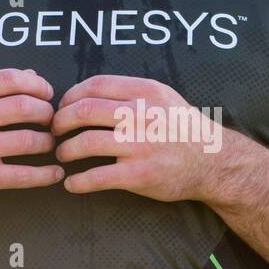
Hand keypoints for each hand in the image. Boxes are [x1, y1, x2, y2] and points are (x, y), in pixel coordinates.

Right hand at [0, 68, 62, 207]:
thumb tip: (32, 74)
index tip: (47, 94)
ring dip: (48, 142)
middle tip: (51, 120)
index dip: (38, 85)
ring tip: (50, 143)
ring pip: (28, 140)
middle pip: (25, 107)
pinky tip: (54, 174)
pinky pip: (22, 175)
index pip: (12, 79)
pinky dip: (45, 175)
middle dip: (47, 113)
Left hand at [52, 75, 225, 199]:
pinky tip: (72, 183)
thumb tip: (88, 93)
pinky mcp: (139, 174)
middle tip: (55, 130)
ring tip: (62, 155)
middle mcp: (142, 115)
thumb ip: (131, 92)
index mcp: (146, 92)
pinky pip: (96, 177)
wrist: (213, 161)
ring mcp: (140, 145)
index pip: (95, 85)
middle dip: (60, 122)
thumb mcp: (163, 97)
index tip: (63, 106)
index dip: (70, 96)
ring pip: (85, 143)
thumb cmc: (183, 128)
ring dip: (65, 150)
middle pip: (84, 111)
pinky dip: (77, 181)